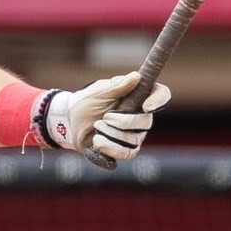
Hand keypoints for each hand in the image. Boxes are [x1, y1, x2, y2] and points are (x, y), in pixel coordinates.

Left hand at [41, 70, 171, 162]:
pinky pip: (127, 153)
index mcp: (137, 96)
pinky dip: (110, 148)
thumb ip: (117, 86)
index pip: (160, 94)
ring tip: (97, 127)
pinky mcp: (125, 149)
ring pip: (135, 139)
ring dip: (112, 134)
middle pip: (146, 122)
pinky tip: (97, 141)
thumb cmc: (86, 102)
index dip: (159, 99)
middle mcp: (140, 116)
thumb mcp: (98, 92)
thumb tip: (136, 76)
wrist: (70, 122)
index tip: (146, 106)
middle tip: (105, 117)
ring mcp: (134, 134)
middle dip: (124, 121)